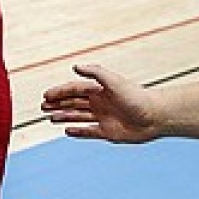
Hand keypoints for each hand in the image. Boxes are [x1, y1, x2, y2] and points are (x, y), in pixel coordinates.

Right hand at [41, 64, 162, 143]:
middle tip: (42, 106)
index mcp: (100, 90)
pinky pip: (89, 132)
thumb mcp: (114, 81)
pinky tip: (67, 130)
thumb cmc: (137, 96)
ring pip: (78, 116)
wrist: (155, 116)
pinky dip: (78, 131)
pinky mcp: (108, 132)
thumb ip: (95, 73)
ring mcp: (103, 118)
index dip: (60, 92)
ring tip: (50, 118)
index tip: (46, 95)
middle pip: (74, 103)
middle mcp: (100, 103)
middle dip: (58, 104)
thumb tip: (75, 66)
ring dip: (64, 116)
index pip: (75, 90)